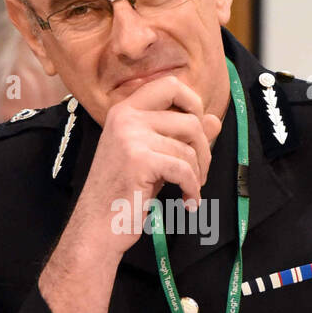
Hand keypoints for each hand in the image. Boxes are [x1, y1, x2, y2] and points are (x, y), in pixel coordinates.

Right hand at [70, 74, 222, 256]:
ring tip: (190, 191)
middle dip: (204, 149)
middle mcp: (125, 117)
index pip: (170, 85)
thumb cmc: (123, 194)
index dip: (193, 103)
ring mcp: (130, 137)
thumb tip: (215, 119)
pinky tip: (189, 203)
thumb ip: (180, 136)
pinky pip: (184, 169)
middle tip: (200, 172)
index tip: (197, 132)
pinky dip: (193, 189)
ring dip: (198, 174)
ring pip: (189, 148)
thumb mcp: (154, 157)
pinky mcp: (139, 160)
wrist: (96, 227)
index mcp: (125, 110)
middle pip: (189, 119)